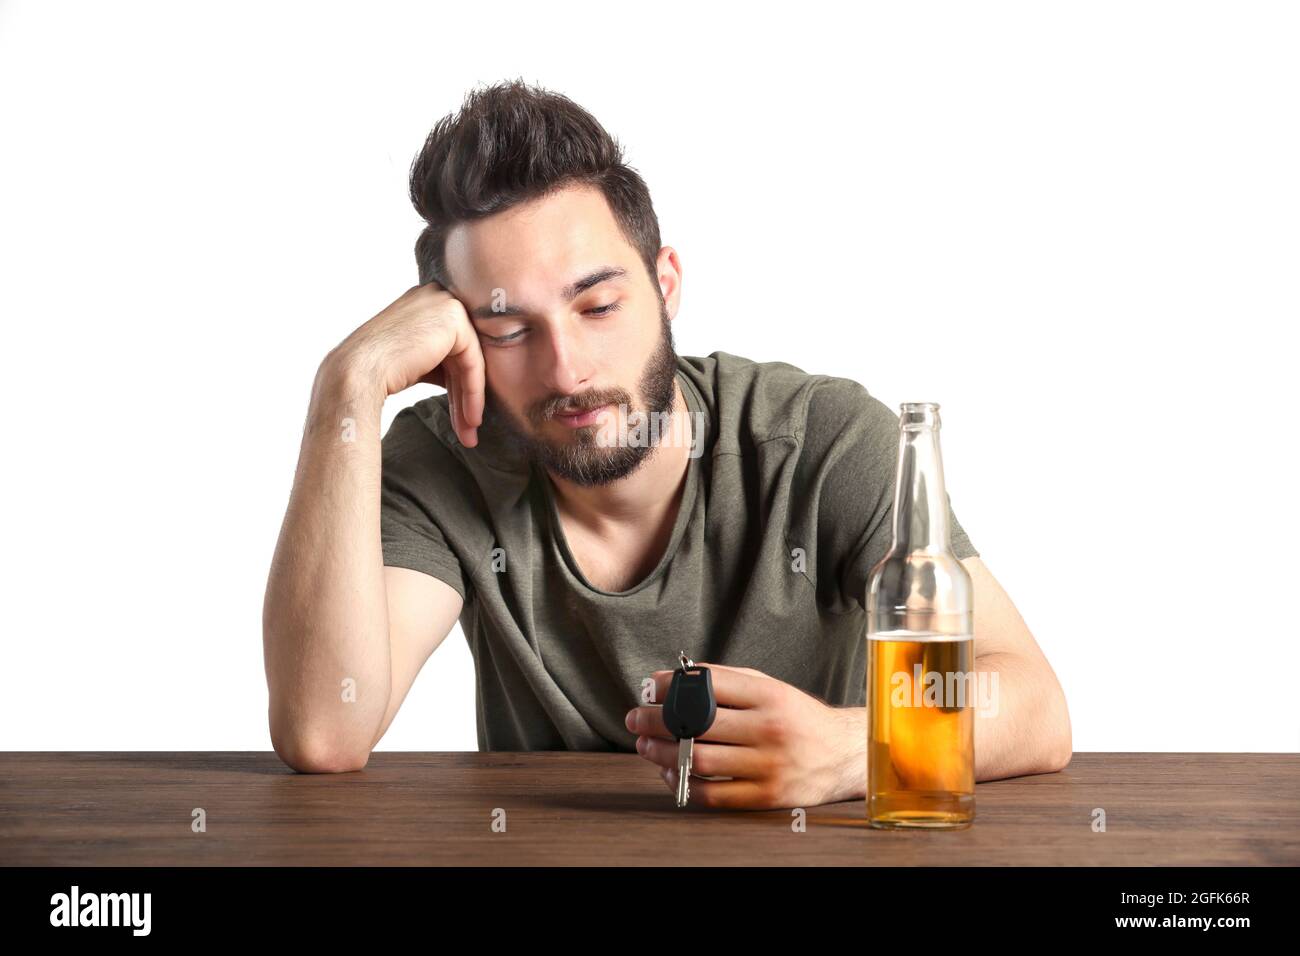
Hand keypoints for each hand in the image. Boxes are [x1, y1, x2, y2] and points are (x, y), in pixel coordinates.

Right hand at [320, 281, 484, 445]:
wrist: (357, 373)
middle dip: (465, 396)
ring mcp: (444, 303)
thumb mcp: (416, 360)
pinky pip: (473, 362)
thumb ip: (440, 360)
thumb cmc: (379, 373)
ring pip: (470, 360)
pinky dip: (473, 392)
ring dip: (470, 400)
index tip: (463, 416)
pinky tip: (471, 418)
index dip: (459, 384)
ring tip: (469, 432)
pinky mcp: (453, 318)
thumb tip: (463, 380)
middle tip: (469, 428)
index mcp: (424, 302)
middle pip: (462, 354)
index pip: (452, 346)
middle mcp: (435, 295)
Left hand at [624, 662, 865, 809]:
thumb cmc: (798, 717)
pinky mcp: (766, 796)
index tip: (650, 687)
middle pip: (697, 724)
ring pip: (699, 760)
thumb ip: (727, 681)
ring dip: (662, 752)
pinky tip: (670, 773)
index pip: (708, 685)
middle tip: (635, 718)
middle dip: (656, 720)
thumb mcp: (769, 688)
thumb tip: (675, 679)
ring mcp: (768, 766)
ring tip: (646, 744)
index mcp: (769, 696)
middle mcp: (769, 729)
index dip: (670, 685)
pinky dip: (683, 784)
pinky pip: (712, 795)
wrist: (842, 755)